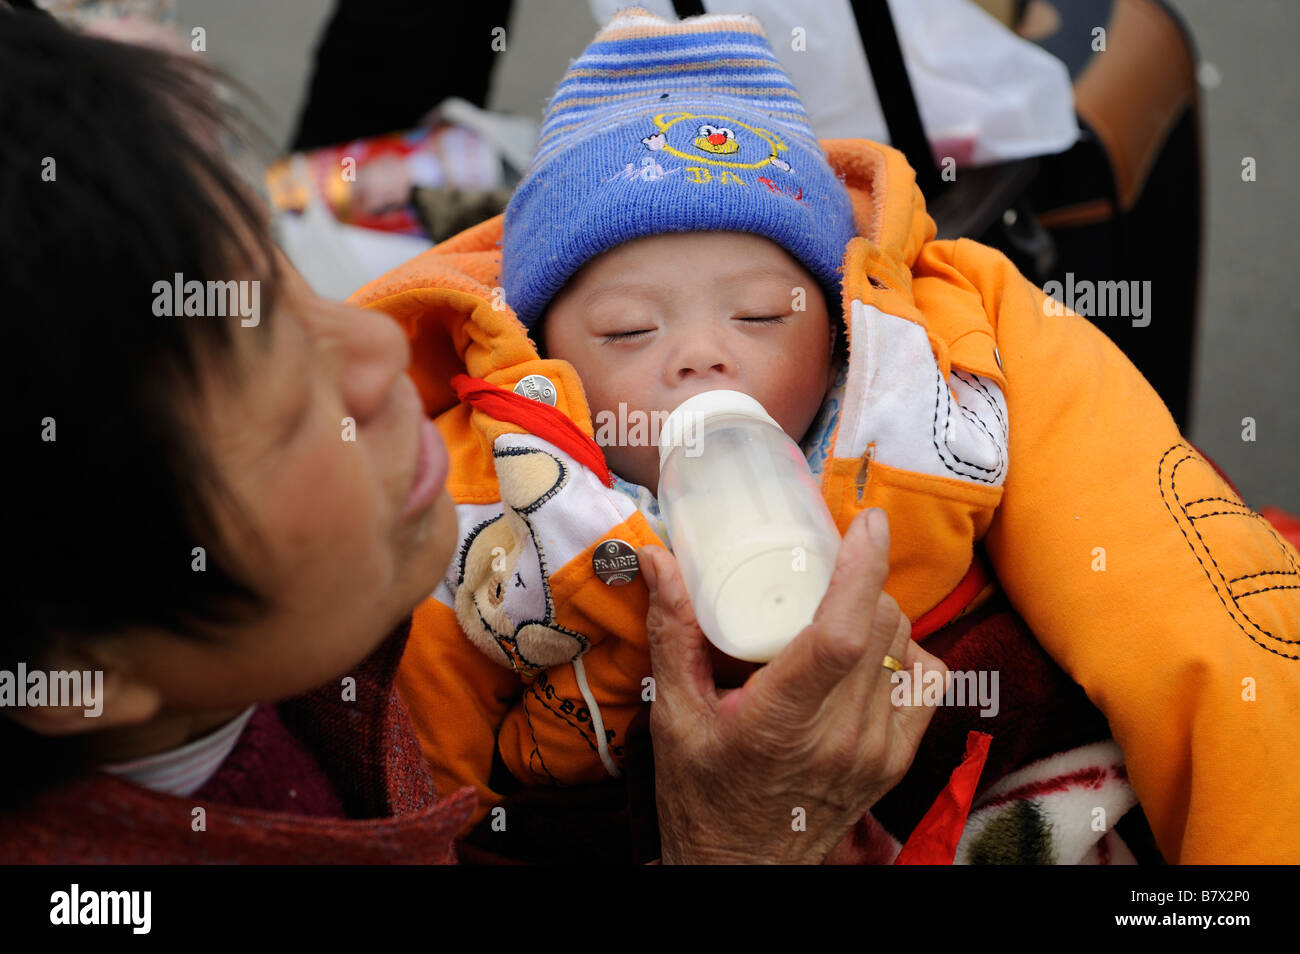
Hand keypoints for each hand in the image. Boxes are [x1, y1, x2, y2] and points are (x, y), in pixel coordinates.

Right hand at [638, 508, 945, 863]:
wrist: (741, 871)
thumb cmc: (702, 796)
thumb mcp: (673, 715)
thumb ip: (671, 632)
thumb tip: (657, 560)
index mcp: (782, 721)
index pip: (841, 633)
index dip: (862, 569)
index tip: (865, 522)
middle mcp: (842, 735)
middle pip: (881, 624)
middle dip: (860, 580)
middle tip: (823, 568)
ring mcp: (877, 750)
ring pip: (906, 645)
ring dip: (879, 612)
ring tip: (839, 609)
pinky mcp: (896, 761)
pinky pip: (927, 680)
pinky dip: (906, 651)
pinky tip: (871, 651)